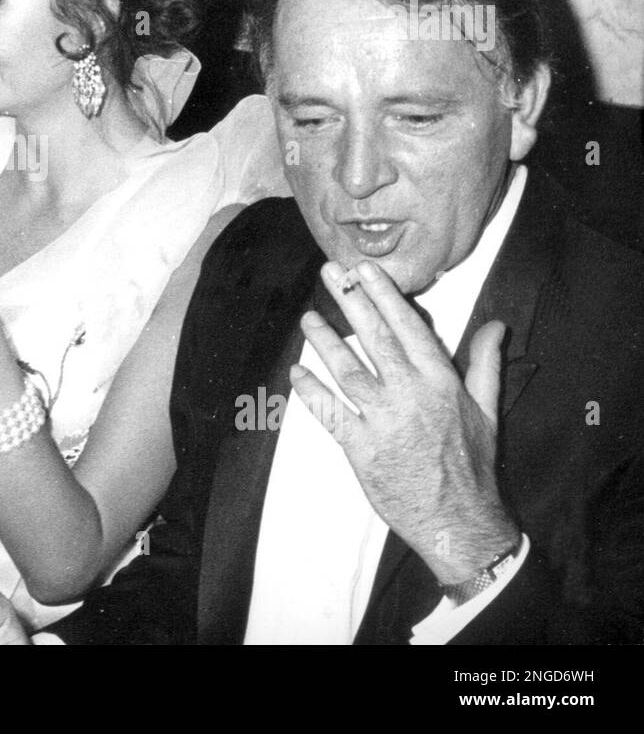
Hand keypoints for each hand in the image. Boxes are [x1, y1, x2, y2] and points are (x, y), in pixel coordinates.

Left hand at [289, 259, 517, 581]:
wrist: (459, 521)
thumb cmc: (472, 465)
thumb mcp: (487, 409)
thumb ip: (484, 362)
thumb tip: (494, 325)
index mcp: (440, 381)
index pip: (407, 326)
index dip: (383, 295)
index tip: (363, 269)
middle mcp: (410, 394)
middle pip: (374, 338)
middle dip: (350, 301)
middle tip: (329, 272)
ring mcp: (383, 420)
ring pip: (347, 370)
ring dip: (324, 342)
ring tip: (309, 318)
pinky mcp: (361, 447)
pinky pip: (330, 413)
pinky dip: (311, 391)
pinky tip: (296, 372)